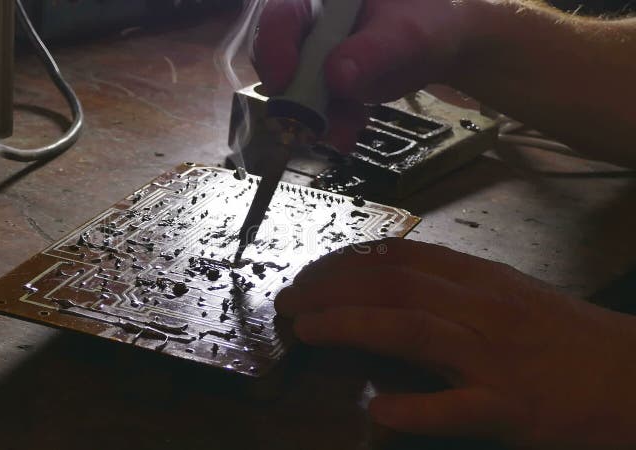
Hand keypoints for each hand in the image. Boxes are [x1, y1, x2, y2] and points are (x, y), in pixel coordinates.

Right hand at [252, 0, 477, 150]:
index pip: (281, 15)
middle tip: (309, 122)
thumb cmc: (425, 26)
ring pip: (293, 89)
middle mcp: (309, 23)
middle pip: (276, 57)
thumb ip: (373, 52)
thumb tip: (336, 77)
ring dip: (315, 118)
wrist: (441, 47)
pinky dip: (329, 125)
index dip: (273, 47)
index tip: (284, 83)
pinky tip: (349, 134)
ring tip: (345, 132)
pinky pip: (313, 109)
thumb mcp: (406, 36)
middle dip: (294, 95)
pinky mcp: (321, 83)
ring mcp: (313, 55)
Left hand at [275, 238, 635, 448]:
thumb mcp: (510, 296)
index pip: (399, 259)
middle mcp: (481, 311)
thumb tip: (391, 281)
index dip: (344, 264)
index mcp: (480, 281)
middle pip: (394, 287)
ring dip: (352, 326)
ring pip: (414, 331)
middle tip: (288, 302)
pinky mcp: (512, 409)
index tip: (308, 274)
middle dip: (332, 290)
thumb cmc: (569, 339)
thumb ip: (454, 287)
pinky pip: (458, 407)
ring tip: (306, 331)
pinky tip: (378, 411)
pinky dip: (416, 408)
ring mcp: (495, 359)